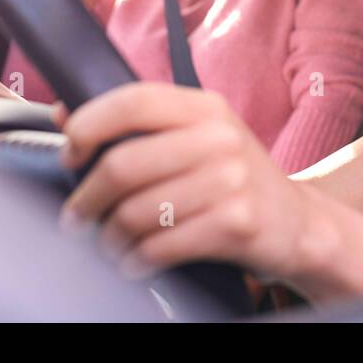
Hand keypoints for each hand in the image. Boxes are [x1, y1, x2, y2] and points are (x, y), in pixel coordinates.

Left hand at [56, 83, 321, 282]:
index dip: (89, 126)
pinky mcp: (236, 223)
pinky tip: (136, 261)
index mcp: (206, 107)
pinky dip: (137, 260)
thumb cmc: (235, 179)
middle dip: (87, 198)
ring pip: (136, 212)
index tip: (71, 154)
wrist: (298, 223)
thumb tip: (63, 110)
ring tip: (109, 244)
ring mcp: (232, 180)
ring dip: (110, 238)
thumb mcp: (200, 137)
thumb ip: (140, 123)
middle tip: (77, 216)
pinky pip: (161, 246)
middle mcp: (221, 137)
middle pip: (124, 164)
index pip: (132, 102)